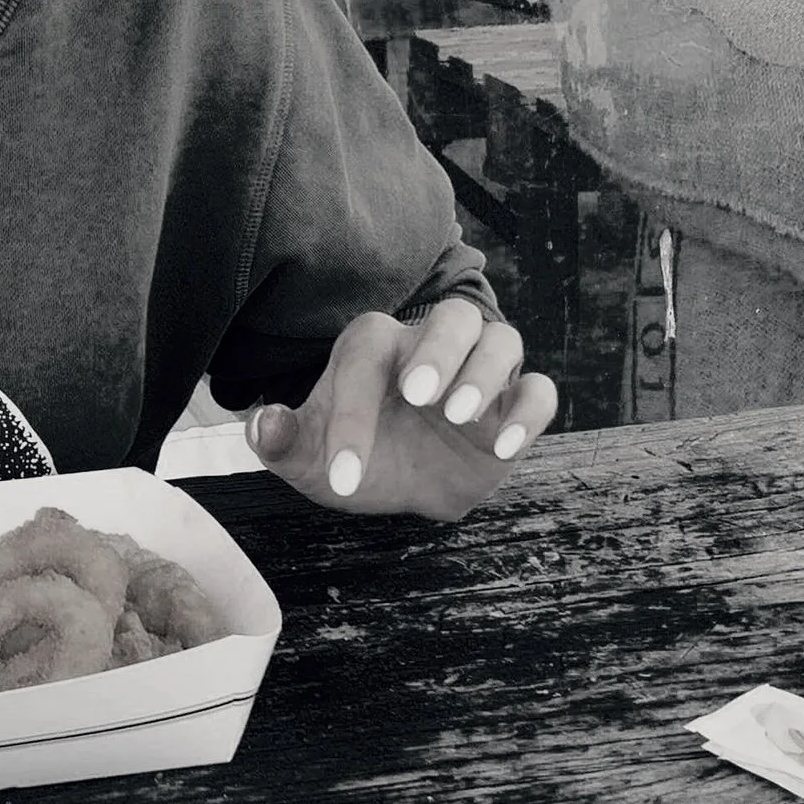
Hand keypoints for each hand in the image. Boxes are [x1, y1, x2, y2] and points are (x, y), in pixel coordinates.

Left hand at [244, 300, 558, 521]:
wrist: (402, 485)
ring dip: (485, 373)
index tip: (343, 477)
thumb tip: (265, 425)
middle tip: (421, 395)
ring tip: (458, 416)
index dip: (351, 418)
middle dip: (440, 350)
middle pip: (453, 317)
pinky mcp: (513, 406)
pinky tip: (505, 447)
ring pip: (502, 340)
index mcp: (373, 348)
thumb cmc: (353, 457)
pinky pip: (538, 391)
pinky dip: (528, 412)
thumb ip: (280, 441)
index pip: (365, 361)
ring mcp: (479, 372)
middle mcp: (432, 346)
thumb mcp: (308, 458)